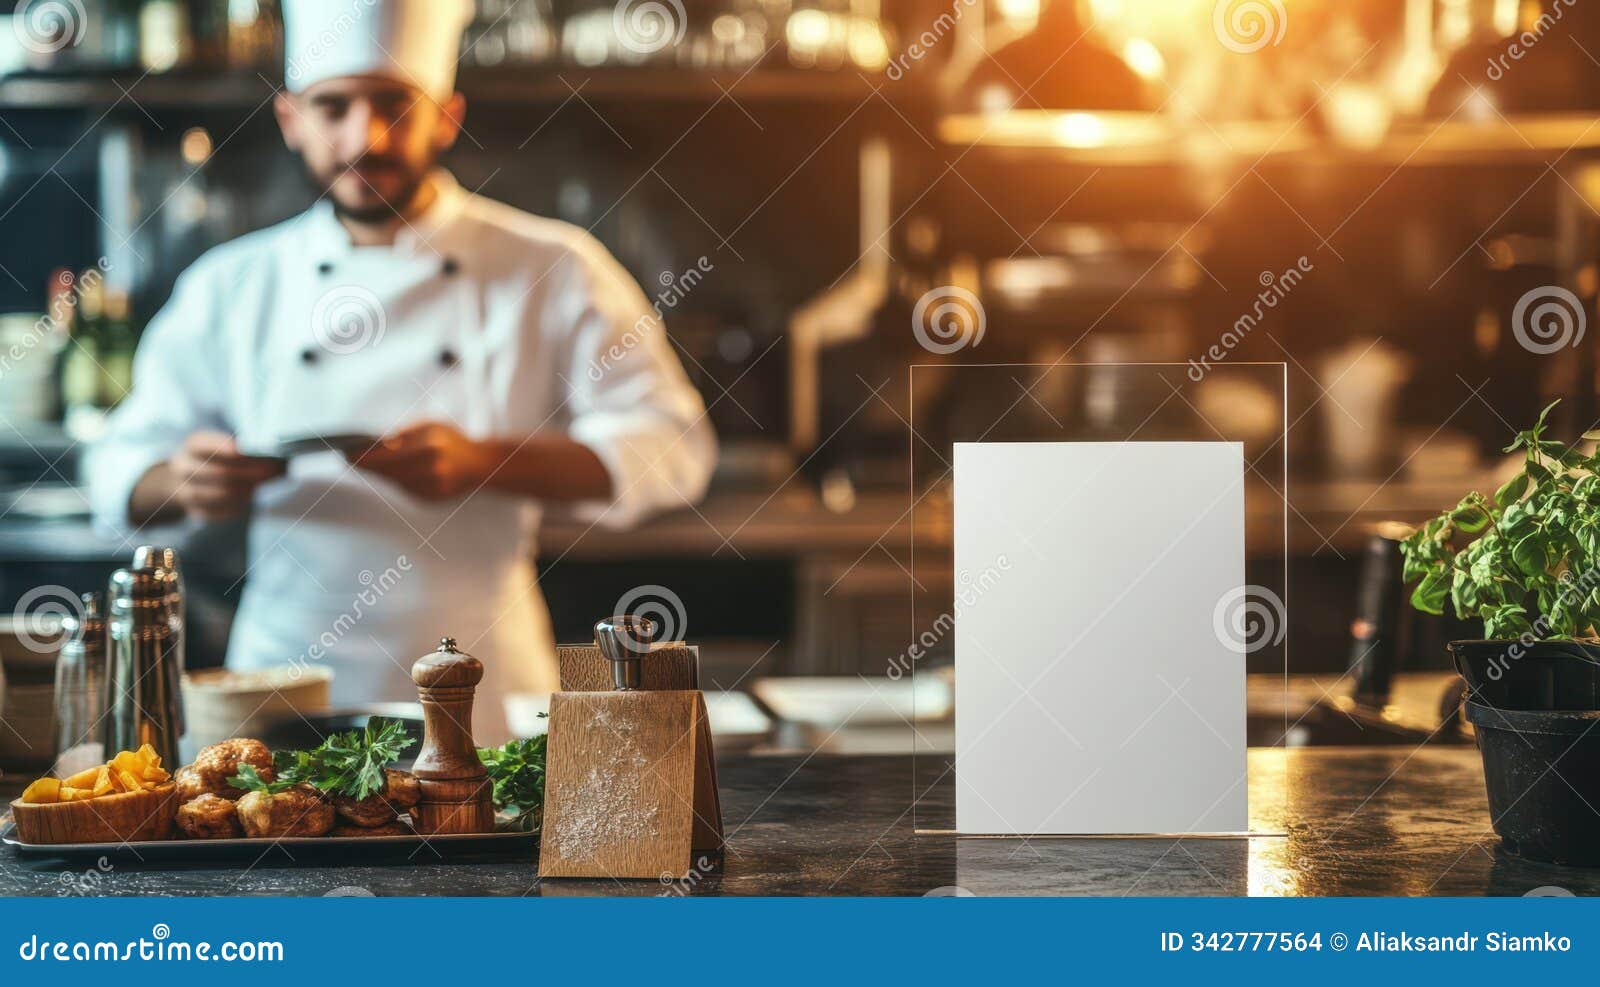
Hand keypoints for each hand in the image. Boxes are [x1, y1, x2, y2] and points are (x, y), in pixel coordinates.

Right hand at [167, 431, 285, 521]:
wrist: (187, 477)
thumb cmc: (217, 458)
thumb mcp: (225, 445)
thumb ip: (248, 451)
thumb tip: (281, 462)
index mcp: (193, 445)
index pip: (205, 446)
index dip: (227, 449)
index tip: (250, 450)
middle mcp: (184, 467)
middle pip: (216, 472)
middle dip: (247, 472)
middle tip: (271, 471)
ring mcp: (184, 490)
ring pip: (212, 495)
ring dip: (240, 492)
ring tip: (256, 489)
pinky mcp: (192, 510)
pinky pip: (211, 513)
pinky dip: (231, 509)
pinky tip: (245, 503)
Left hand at [349, 421, 493, 500]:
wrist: (480, 465)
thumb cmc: (452, 441)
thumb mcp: (431, 426)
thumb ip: (405, 434)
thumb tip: (376, 443)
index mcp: (431, 447)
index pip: (388, 455)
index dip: (364, 456)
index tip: (346, 452)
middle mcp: (431, 469)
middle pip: (387, 471)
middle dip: (367, 464)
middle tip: (348, 458)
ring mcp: (432, 487)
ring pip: (394, 481)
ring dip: (380, 472)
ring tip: (365, 464)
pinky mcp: (431, 499)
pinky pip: (405, 489)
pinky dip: (396, 480)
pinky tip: (388, 472)